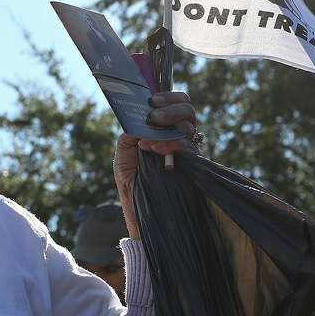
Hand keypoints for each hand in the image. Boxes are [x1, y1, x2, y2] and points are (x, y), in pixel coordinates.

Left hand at [114, 91, 198, 237]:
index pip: (175, 104)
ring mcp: (186, 152)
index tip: (152, 100)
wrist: (141, 218)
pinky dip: (171, 143)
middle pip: (187, 109)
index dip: (168, 97)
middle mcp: (177, 139)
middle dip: (171, 106)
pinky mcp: (192, 166)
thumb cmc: (133, 189)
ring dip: (169, 125)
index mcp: (162, 133)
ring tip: (148, 139)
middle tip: (154, 114)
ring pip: (190, 124)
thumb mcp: (123, 162)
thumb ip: (127, 140)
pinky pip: (188, 146)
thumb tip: (134, 123)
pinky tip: (155, 150)